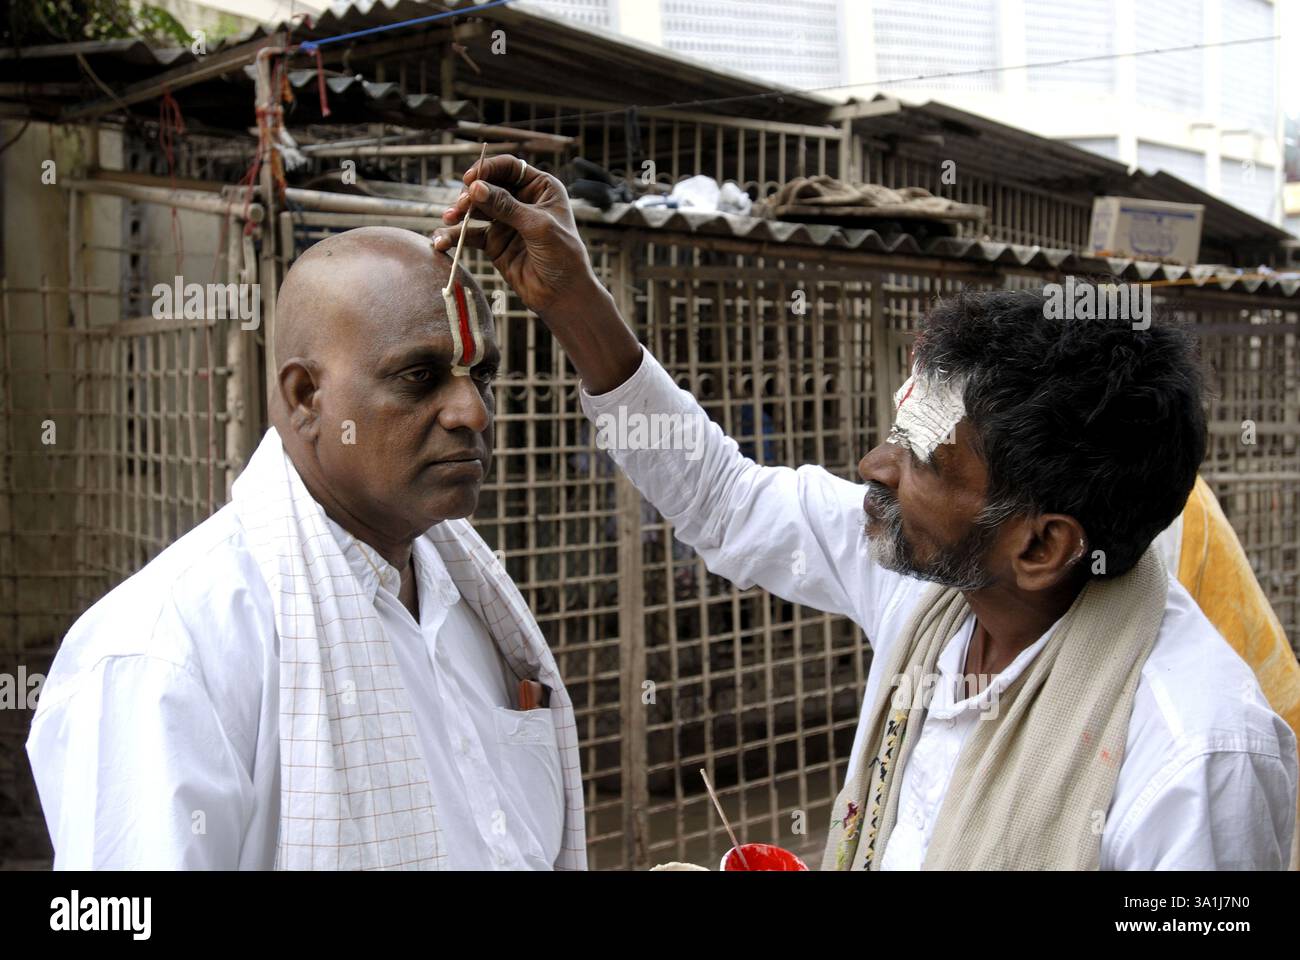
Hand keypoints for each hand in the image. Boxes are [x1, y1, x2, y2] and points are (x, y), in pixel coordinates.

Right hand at [433, 154, 597, 318]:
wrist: (563, 295)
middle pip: (488, 186)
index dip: (488, 169)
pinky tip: (440, 242)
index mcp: (540, 188)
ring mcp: (505, 222)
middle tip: (460, 206)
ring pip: (475, 209)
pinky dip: (454, 237)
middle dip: (470, 194)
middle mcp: (521, 201)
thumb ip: (506, 207)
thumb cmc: (563, 257)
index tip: (471, 179)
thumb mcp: (538, 227)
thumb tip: (475, 187)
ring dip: (459, 212)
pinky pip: (469, 235)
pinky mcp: (493, 243)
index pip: (510, 168)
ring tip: (449, 219)